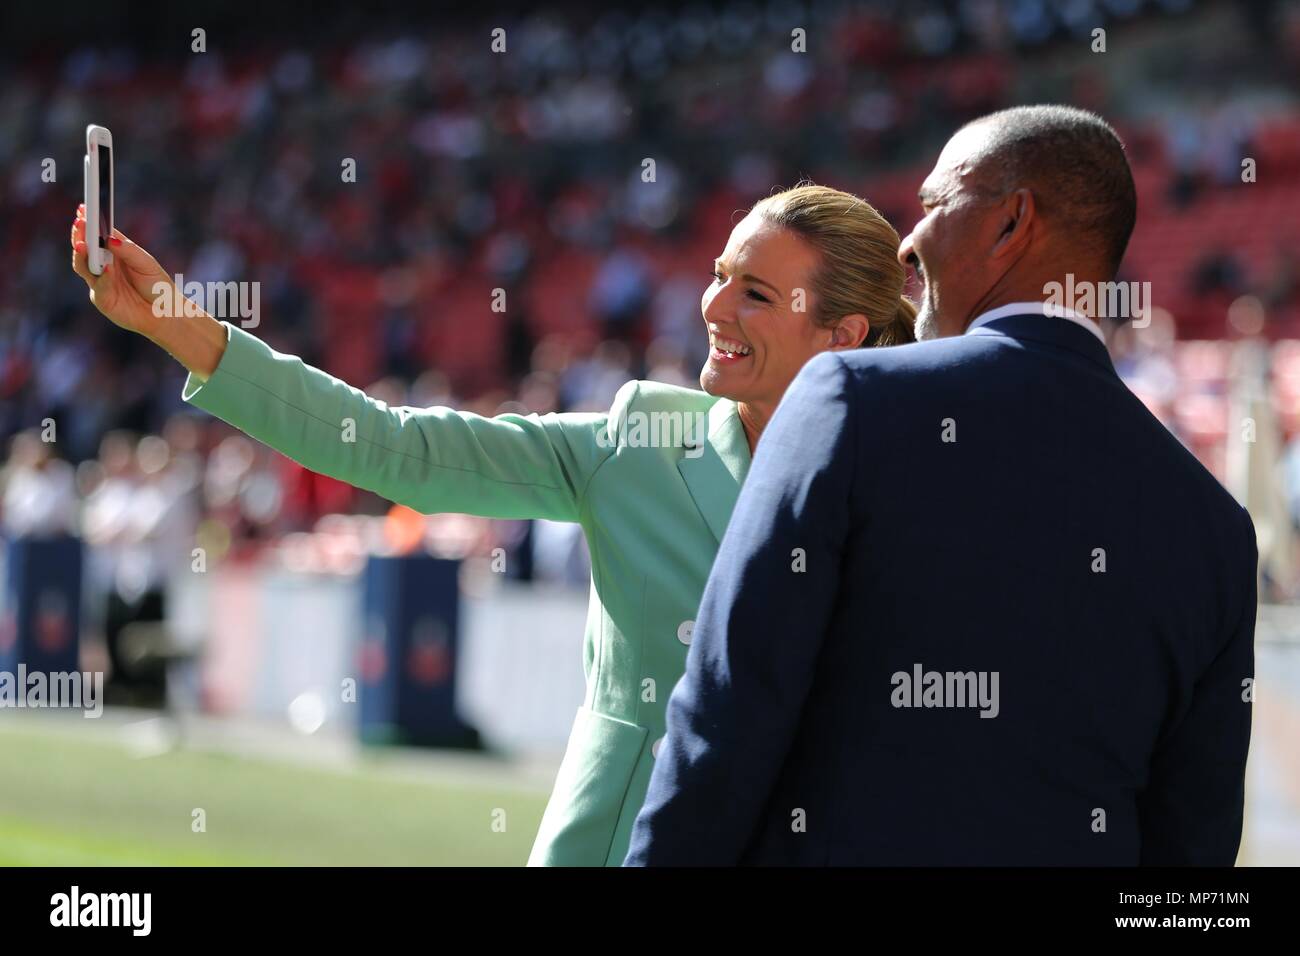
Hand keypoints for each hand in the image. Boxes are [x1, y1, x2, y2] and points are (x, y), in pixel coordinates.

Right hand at [70, 204, 174, 338]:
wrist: (166, 312)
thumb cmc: (157, 285)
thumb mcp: (147, 263)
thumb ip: (128, 251)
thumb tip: (109, 238)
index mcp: (113, 252)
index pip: (97, 235)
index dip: (89, 222)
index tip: (84, 208)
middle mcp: (102, 265)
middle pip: (84, 248)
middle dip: (80, 235)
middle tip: (80, 222)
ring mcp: (100, 282)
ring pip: (83, 266)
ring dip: (82, 254)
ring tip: (83, 244)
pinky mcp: (102, 299)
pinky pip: (99, 287)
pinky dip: (102, 278)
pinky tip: (106, 269)